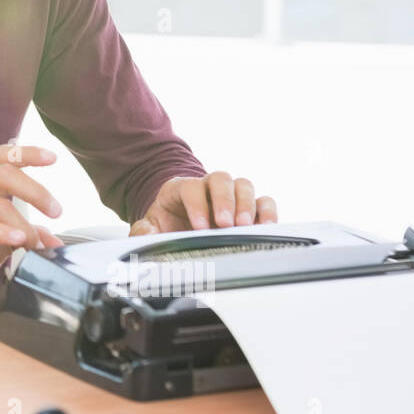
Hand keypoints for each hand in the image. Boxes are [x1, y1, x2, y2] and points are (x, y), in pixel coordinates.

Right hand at [0, 142, 63, 310]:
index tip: (53, 158)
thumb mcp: (2, 240)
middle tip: (57, 211)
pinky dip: (1, 233)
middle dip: (35, 190)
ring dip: (24, 225)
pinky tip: (18, 240)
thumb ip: (26, 233)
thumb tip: (55, 241)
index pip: (1, 157)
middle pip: (3, 174)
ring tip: (35, 243)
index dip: (27, 153)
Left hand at [130, 171, 276, 235]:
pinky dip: (268, 212)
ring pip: (244, 185)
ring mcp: (231, 195)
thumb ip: (145, 230)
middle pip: (221, 179)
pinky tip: (265, 226)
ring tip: (244, 226)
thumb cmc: (168, 221)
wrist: (180, 221)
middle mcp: (209, 187)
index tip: (200, 227)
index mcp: (182, 188)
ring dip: (247, 205)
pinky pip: (264, 201)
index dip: (197, 205)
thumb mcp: (152, 225)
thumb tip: (144, 235)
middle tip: (224, 224)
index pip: (191, 187)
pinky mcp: (250, 208)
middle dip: (224, 201)